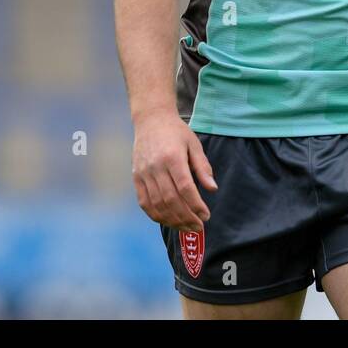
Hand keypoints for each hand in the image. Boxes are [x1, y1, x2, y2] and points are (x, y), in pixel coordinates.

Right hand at [131, 109, 217, 229]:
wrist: (151, 120)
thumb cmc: (176, 132)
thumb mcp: (194, 144)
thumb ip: (203, 167)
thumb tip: (212, 189)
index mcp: (172, 157)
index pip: (185, 188)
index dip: (196, 205)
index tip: (206, 216)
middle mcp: (156, 167)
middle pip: (171, 200)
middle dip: (186, 217)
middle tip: (199, 227)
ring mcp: (143, 174)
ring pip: (157, 205)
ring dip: (172, 220)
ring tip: (186, 227)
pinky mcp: (136, 178)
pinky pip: (144, 202)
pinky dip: (156, 215)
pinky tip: (169, 221)